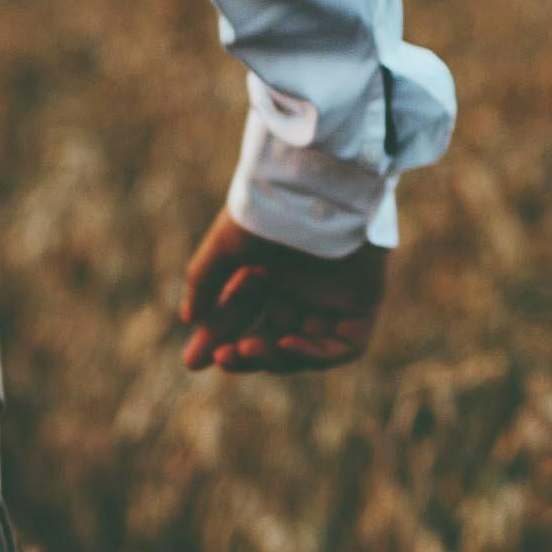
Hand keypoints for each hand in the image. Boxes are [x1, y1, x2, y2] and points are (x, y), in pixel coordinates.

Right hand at [179, 213, 387, 375]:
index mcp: (268, 269)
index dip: (217, 338)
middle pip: (272, 337)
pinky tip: (286, 345)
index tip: (193, 362)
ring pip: (305, 349)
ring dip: (276, 359)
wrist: (317, 189)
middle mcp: (301, 286)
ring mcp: (333, 297)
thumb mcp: (227, 248)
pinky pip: (343, 346)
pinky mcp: (363, 303)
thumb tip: (188, 319)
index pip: (241, 315)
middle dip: (247, 355)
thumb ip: (205, 281)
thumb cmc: (271, 211)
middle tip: (224, 357)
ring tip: (250, 348)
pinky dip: (315, 355)